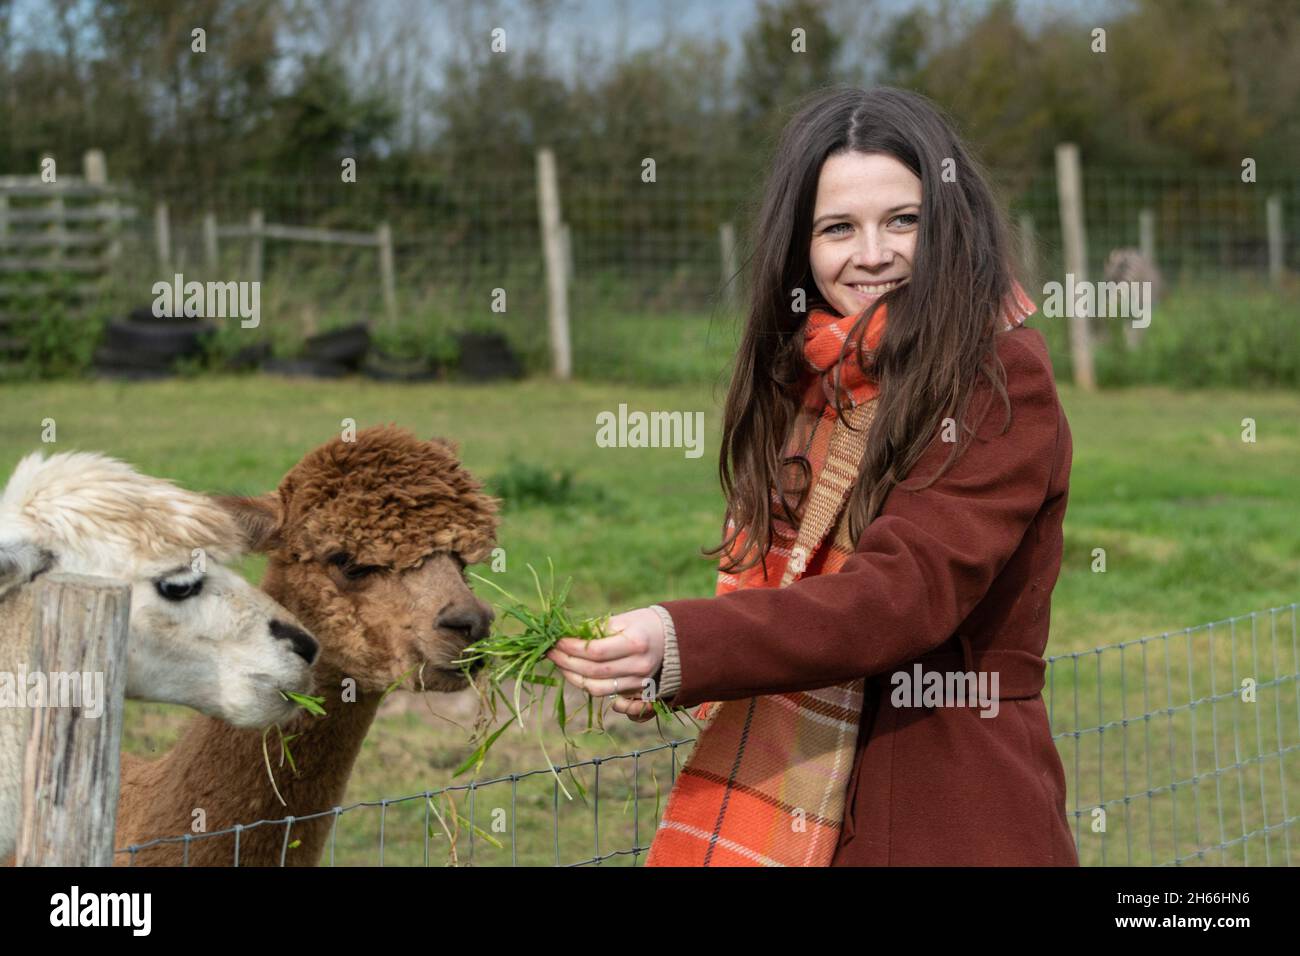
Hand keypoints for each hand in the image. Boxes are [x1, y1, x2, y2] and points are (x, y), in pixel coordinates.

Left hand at [547, 607, 664, 722]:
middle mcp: (639, 666)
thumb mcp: (624, 619)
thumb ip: (597, 629)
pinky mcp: (637, 692)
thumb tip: (566, 636)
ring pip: (597, 689)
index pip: (596, 651)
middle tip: (551, 652)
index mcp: (636, 644)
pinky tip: (576, 674)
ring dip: (573, 678)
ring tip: (560, 664)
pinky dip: (587, 686)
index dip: (572, 648)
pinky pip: (606, 695)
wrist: (676, 641)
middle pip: (594, 672)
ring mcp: (639, 682)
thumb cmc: (645, 624)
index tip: (556, 641)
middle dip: (567, 663)